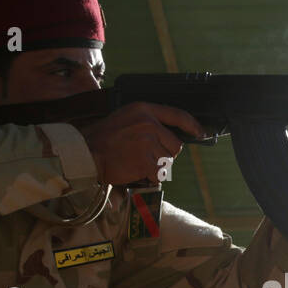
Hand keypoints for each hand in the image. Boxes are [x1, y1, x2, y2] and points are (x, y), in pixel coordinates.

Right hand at [79, 103, 205, 185]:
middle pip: (175, 145)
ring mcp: (146, 142)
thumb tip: (170, 135)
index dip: (192, 125)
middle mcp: (148, 124)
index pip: (177, 114)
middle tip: (145, 156)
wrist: (86, 153)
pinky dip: (149, 177)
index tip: (201, 133)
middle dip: (165, 154)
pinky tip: (135, 171)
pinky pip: (158, 174)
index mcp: (144, 110)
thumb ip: (148, 122)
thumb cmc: (104, 139)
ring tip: (136, 162)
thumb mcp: (126, 118)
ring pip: (167, 161)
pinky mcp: (144, 161)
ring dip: (156, 166)